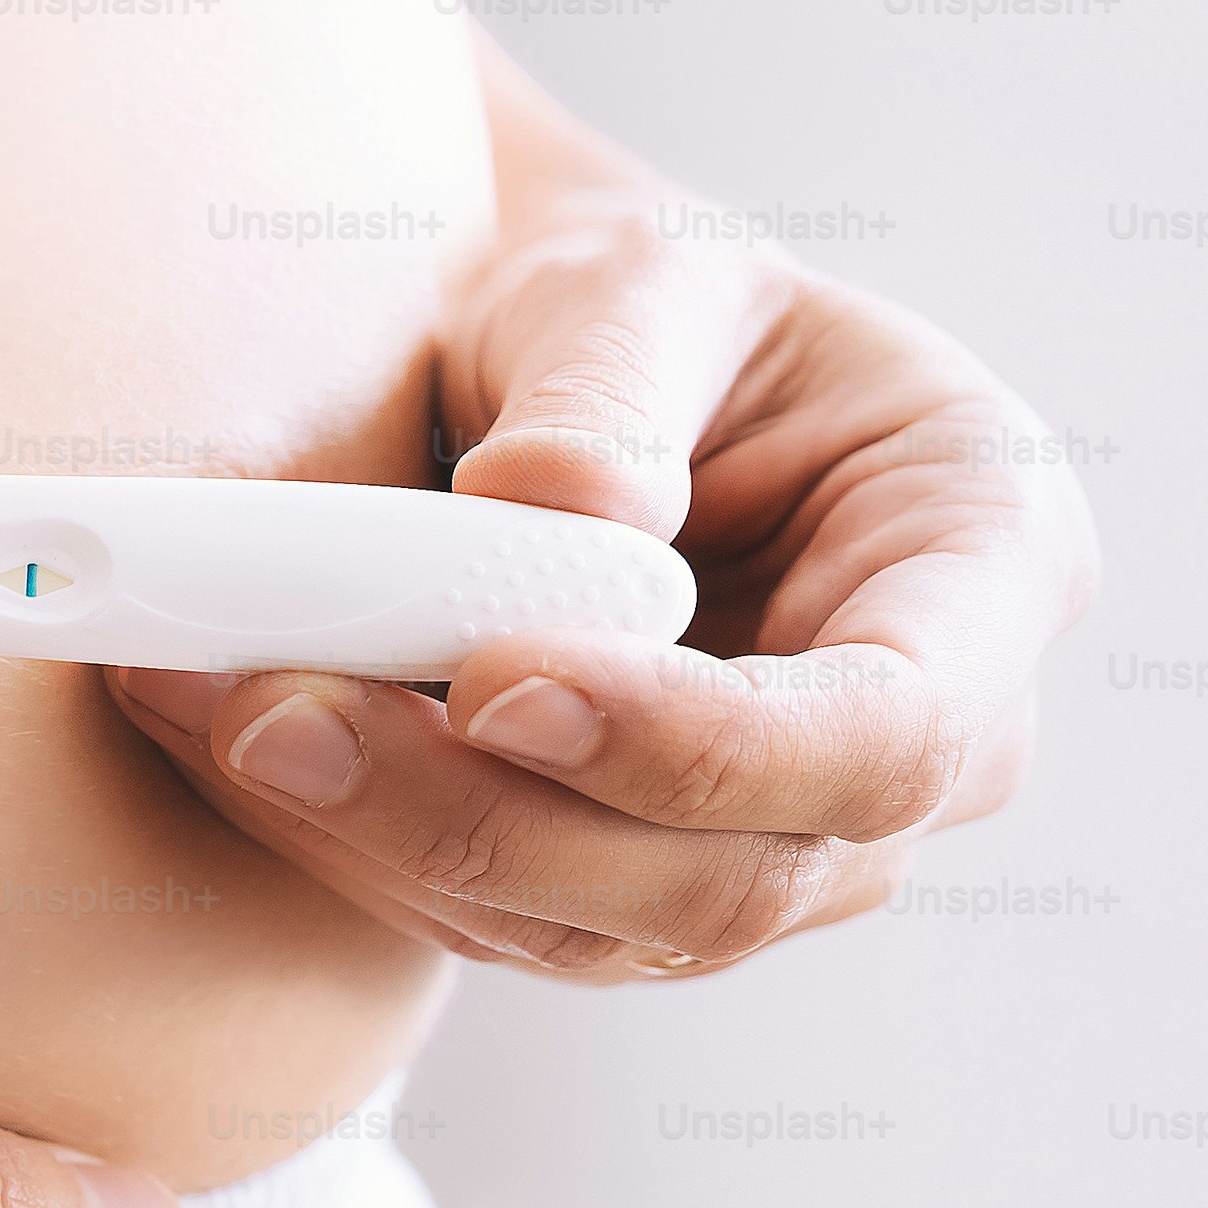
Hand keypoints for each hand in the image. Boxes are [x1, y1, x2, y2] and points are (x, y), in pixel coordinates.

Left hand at [110, 38, 1099, 977]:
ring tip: (217, 712)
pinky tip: (231, 740)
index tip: (499, 684)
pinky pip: (504, 918)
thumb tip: (543, 516)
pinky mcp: (638, 892)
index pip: (890, 732)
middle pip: (736, 877)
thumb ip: (610, 385)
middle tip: (284, 721)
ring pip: (601, 929)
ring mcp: (783, 848)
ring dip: (389, 842)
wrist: (587, 376)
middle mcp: (924, 749)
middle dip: (494, 815)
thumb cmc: (660, 312)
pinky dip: (356, 845)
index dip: (699, 744)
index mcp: (990, 567)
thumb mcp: (653, 278)